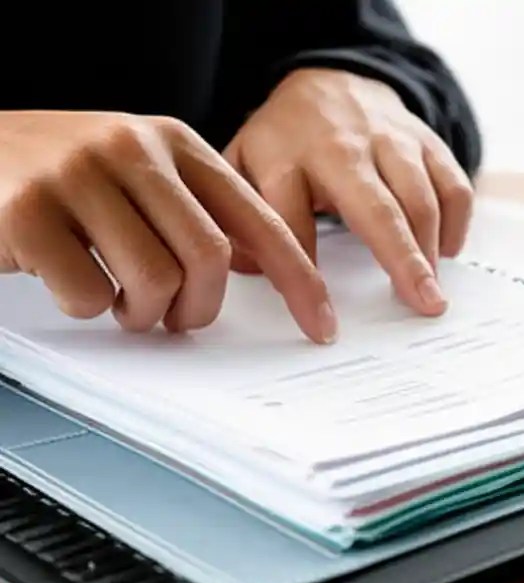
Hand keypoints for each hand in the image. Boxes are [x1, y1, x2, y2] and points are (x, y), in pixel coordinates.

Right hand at [0, 111, 335, 342]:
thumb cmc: (67, 176)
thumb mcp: (143, 171)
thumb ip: (198, 208)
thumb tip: (259, 269)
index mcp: (176, 142)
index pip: (259, 220)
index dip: (298, 279)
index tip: (320, 324)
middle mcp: (132, 149)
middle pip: (209, 259)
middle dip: (199, 307)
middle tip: (175, 316)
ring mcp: (77, 175)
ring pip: (153, 281)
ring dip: (142, 313)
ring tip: (120, 299)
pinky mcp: (26, 211)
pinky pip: (86, 294)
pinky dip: (86, 308)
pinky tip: (71, 281)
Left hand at [224, 68, 474, 316]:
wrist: (329, 81)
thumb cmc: (286, 142)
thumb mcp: (242, 166)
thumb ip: (238, 215)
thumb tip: (243, 271)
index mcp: (284, 157)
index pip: (290, 223)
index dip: (303, 277)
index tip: (323, 326)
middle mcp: (341, 146)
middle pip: (375, 209)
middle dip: (402, 260)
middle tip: (423, 304)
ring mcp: (389, 140)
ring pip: (420, 198)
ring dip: (431, 249)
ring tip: (431, 291)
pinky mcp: (426, 140)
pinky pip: (452, 183)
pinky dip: (455, 222)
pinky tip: (446, 251)